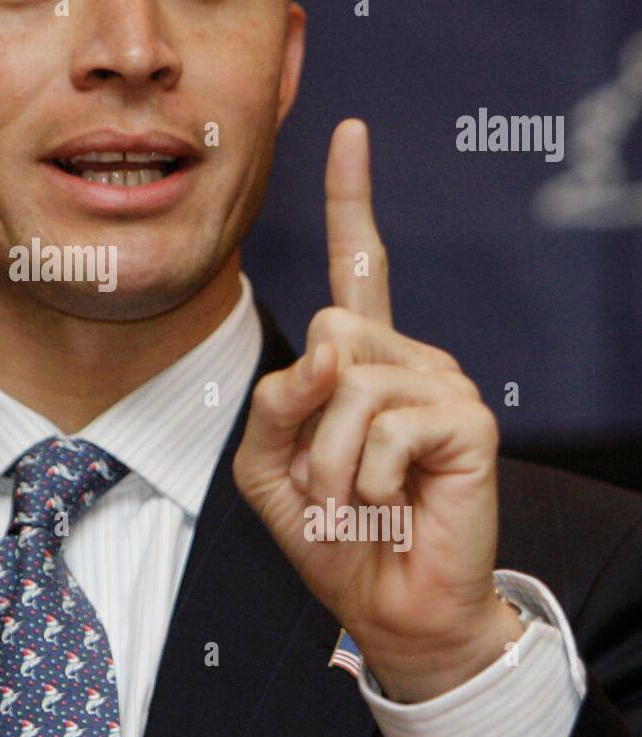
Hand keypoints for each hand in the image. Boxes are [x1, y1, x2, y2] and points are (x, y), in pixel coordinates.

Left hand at [232, 119, 521, 700]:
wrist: (385, 603)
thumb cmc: (331, 530)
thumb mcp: (267, 464)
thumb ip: (275, 400)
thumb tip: (330, 350)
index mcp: (362, 360)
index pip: (361, 264)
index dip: (354, 199)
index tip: (352, 133)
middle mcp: (408, 358)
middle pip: (330, 329)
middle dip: (306, 417)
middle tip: (328, 474)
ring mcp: (444, 384)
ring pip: (351, 383)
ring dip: (333, 459)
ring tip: (359, 496)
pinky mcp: (468, 421)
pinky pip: (388, 424)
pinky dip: (369, 476)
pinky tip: (393, 499)